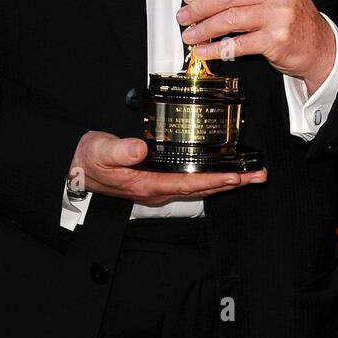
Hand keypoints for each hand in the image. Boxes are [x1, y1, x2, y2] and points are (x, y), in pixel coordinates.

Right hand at [68, 131, 266, 202]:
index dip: (214, 180)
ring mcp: (162, 187)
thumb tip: (138, 148)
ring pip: (202, 187)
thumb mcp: (100, 150)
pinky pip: (195, 182)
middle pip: (203, 188)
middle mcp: (159, 189)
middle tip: (259, 176)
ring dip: (228, 182)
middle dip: (233, 182)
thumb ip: (118, 150)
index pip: (189, 184)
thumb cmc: (90, 160)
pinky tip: (226, 173)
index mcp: (149, 184)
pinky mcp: (162, 181)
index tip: (236, 175)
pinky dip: (214, 178)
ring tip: (253, 175)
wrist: (78, 170)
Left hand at [176, 0, 335, 94]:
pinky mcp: (276, 39)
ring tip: (190, 34)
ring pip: (229, 18)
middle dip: (199, 7)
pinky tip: (204, 51)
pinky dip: (215, 49)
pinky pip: (237, 44)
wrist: (322, 46)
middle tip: (184, 16)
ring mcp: (278, 15)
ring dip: (203, 28)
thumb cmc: (294, 20)